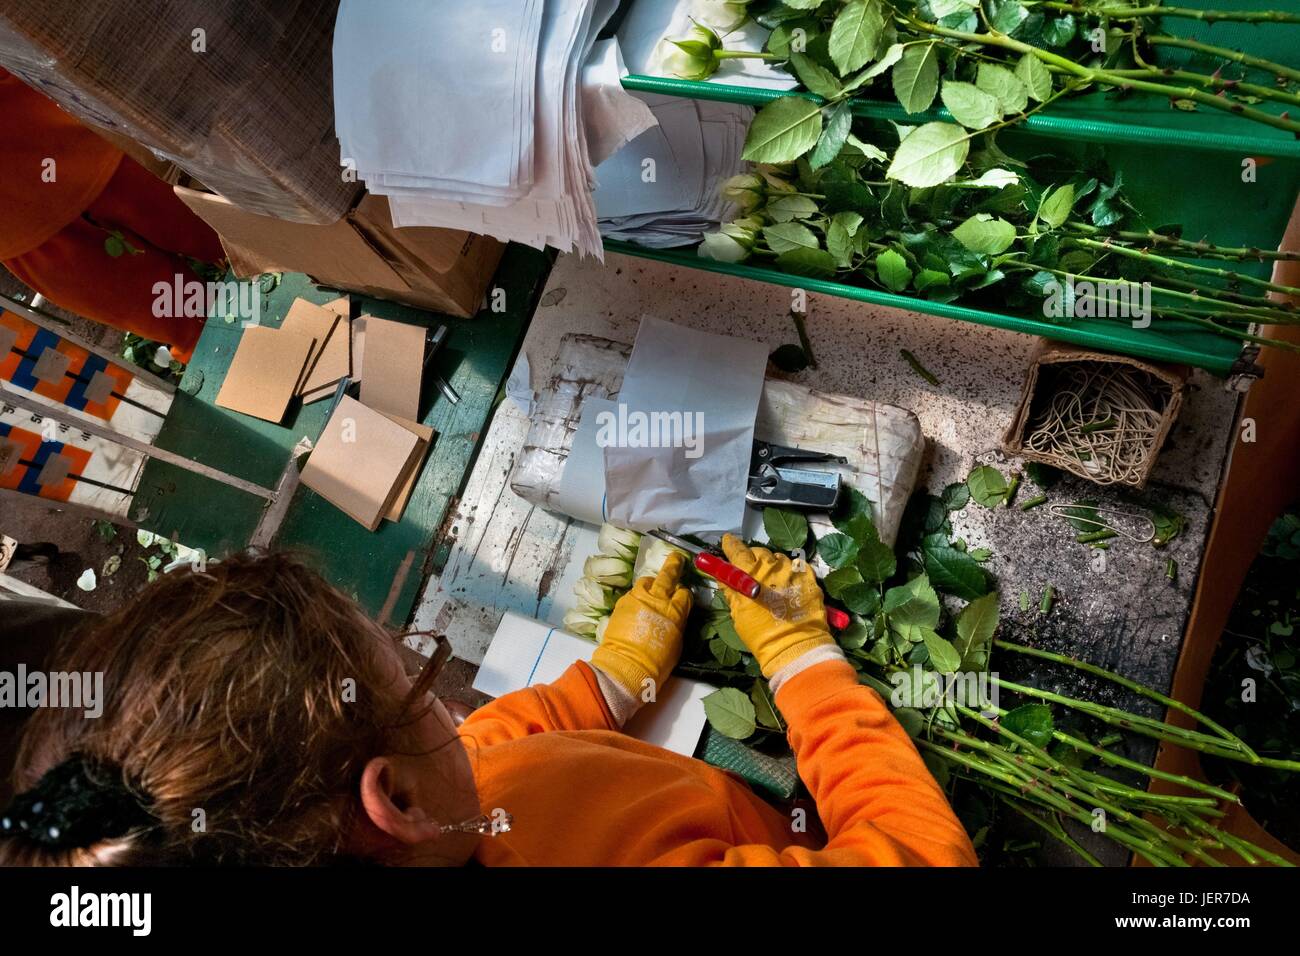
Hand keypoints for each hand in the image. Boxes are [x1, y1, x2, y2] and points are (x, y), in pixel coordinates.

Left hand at [591, 550, 692, 701]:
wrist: (627, 666)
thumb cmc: (657, 662)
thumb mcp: (676, 643)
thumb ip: (678, 623)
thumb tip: (676, 617)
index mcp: (675, 611)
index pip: (685, 593)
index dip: (685, 593)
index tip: (683, 595)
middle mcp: (658, 599)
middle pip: (668, 575)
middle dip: (674, 565)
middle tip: (677, 558)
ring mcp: (638, 598)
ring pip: (647, 580)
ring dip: (651, 583)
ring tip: (651, 588)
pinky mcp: (623, 602)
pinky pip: (633, 593)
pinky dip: (637, 596)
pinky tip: (637, 605)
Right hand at [719, 534, 833, 677]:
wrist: (795, 647)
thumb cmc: (761, 634)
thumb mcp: (739, 614)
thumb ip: (731, 591)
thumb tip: (723, 577)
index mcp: (750, 573)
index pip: (737, 550)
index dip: (730, 546)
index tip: (727, 543)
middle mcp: (772, 566)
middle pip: (759, 552)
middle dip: (752, 557)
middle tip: (750, 570)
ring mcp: (793, 570)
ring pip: (778, 558)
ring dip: (772, 565)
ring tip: (772, 581)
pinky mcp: (810, 578)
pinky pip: (797, 567)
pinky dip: (790, 572)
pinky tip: (789, 585)